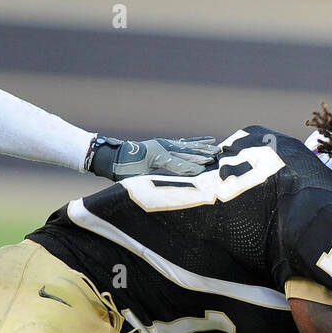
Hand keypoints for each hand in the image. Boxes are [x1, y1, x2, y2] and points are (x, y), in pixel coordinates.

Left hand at [89, 136, 220, 179]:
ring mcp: (164, 143)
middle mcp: (162, 147)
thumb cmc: (124, 173)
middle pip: (186, 152)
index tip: (206, 171)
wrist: (114, 158)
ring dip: (203, 148)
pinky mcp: (165, 143)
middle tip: (217, 157)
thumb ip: (151, 184)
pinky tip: (208, 140)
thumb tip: (166, 192)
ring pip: (188, 146)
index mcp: (156, 156)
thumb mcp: (136, 181)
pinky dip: (197, 142)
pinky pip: (184, 143)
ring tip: (217, 148)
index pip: (178, 164)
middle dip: (202, 156)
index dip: (191, 168)